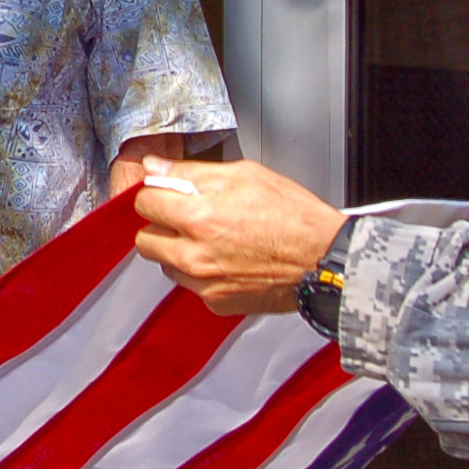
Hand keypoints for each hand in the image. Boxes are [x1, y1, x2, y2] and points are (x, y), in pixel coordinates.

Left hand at [131, 157, 349, 316]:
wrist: (324, 260)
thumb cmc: (293, 216)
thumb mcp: (244, 175)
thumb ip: (191, 171)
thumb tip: (155, 165)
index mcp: (198, 217)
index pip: (144, 204)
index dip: (157, 194)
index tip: (168, 193)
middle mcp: (194, 255)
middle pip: (145, 239)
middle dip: (160, 225)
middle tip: (185, 216)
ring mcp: (204, 283)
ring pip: (166, 265)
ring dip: (178, 251)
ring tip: (211, 239)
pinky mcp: (217, 302)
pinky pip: (191, 285)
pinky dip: (200, 273)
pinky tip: (226, 260)